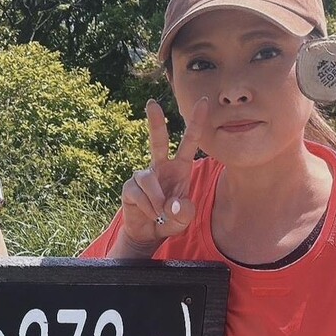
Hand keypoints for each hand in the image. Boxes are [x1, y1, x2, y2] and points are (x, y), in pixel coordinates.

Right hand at [115, 98, 206, 253]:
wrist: (149, 234)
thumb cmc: (170, 220)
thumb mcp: (183, 220)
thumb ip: (183, 213)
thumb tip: (170, 203)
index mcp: (180, 168)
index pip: (189, 142)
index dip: (197, 123)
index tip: (204, 102)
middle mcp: (161, 167)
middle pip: (157, 141)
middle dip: (155, 122)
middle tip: (152, 103)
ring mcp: (144, 175)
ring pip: (148, 179)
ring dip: (156, 200)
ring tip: (160, 213)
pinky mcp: (130, 187)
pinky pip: (139, 194)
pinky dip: (148, 208)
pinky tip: (150, 215)